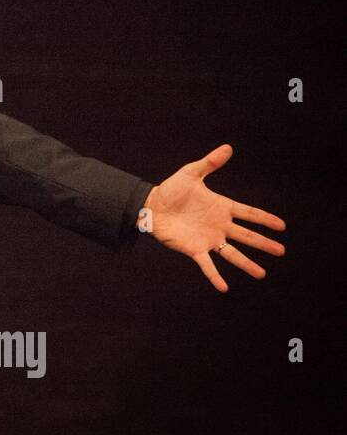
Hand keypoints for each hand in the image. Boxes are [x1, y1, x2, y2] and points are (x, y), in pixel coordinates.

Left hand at [143, 144, 285, 292]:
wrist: (151, 206)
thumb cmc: (171, 190)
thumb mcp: (191, 174)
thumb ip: (209, 163)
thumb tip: (228, 147)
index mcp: (222, 207)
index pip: (249, 214)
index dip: (265, 219)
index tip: (282, 226)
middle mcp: (219, 226)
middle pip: (247, 236)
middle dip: (264, 244)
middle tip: (282, 251)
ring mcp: (208, 238)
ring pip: (232, 254)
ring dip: (247, 264)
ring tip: (262, 274)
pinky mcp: (194, 249)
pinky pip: (207, 265)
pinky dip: (214, 276)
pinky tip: (224, 288)